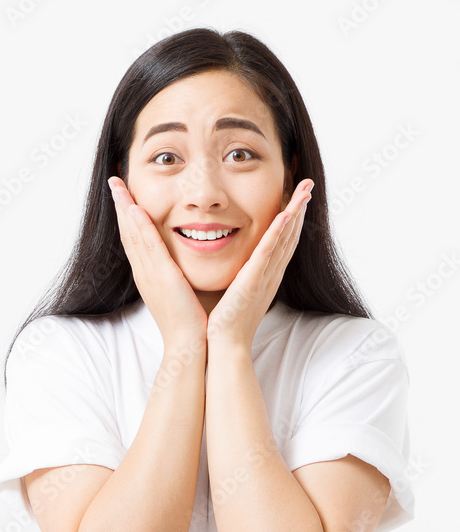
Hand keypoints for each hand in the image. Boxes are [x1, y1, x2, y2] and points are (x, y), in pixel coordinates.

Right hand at [108, 176, 207, 349]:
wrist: (189, 345)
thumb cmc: (191, 322)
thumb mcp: (181, 292)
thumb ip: (179, 274)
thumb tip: (183, 263)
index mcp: (149, 275)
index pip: (135, 239)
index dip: (127, 216)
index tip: (124, 195)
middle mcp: (144, 272)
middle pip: (127, 232)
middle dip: (120, 205)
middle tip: (114, 181)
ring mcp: (149, 274)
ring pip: (133, 234)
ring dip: (124, 208)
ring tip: (118, 185)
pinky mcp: (161, 277)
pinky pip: (147, 246)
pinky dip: (139, 226)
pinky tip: (135, 208)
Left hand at [206, 179, 313, 349]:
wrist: (223, 346)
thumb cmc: (224, 323)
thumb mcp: (235, 293)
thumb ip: (237, 277)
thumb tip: (233, 268)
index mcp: (264, 276)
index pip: (281, 242)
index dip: (290, 219)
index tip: (296, 197)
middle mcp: (270, 274)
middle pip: (289, 236)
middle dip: (299, 209)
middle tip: (308, 185)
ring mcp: (264, 277)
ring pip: (284, 239)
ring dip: (295, 213)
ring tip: (304, 191)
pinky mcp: (253, 281)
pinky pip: (268, 253)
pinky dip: (278, 233)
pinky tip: (285, 215)